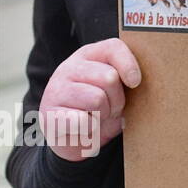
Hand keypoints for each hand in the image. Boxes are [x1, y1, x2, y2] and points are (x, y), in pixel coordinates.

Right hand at [38, 38, 141, 161]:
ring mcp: (55, 90)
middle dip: (118, 99)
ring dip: (104, 115)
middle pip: (109, 77)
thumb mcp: (117, 90)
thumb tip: (139, 80)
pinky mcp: (48, 114)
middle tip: (112, 110)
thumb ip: (128, 79)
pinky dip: (90, 129)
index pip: (112, 47)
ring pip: (97, 99)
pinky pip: (83, 121)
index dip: (128, 65)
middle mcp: (69, 68)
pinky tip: (83, 127)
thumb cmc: (102, 110)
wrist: (76, 139)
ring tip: (97, 117)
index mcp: (88, 56)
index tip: (135, 83)